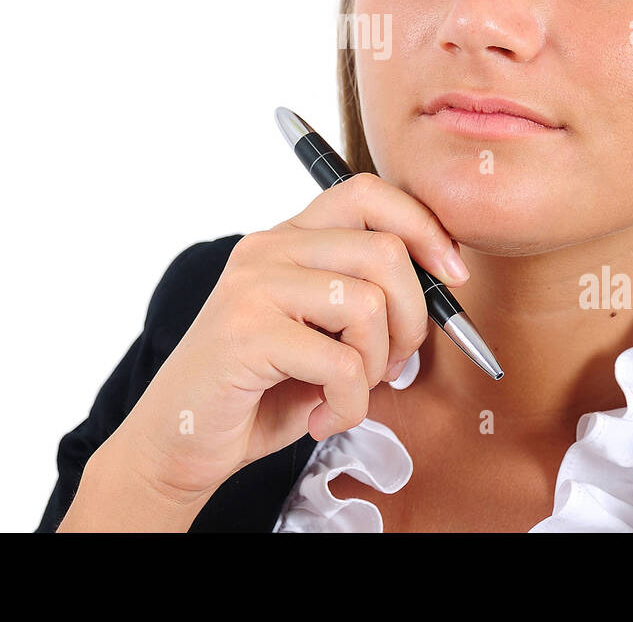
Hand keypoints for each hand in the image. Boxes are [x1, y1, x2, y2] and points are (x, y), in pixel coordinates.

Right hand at [93, 172, 467, 502]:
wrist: (180, 440)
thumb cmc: (261, 388)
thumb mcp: (323, 330)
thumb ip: (369, 296)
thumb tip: (445, 282)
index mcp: (289, 238)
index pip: (369, 192)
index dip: (424, 228)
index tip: (452, 278)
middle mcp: (268, 248)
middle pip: (385, 251)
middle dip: (414, 319)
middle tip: (393, 364)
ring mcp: (254, 287)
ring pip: (369, 304)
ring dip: (379, 366)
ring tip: (349, 392)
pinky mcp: (247, 333)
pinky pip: (342, 362)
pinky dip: (350, 404)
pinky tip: (323, 416)